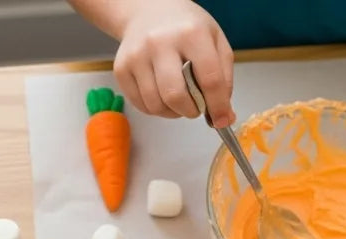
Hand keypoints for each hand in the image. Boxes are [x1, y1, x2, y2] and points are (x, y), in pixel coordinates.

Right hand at [113, 0, 234, 126]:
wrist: (148, 11)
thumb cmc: (186, 27)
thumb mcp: (215, 41)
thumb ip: (224, 77)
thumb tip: (223, 116)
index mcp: (191, 34)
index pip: (209, 79)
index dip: (218, 106)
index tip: (222, 119)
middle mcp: (160, 43)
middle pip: (175, 96)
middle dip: (190, 111)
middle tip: (195, 107)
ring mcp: (137, 56)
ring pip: (156, 105)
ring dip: (172, 112)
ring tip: (179, 99)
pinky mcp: (121, 68)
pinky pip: (141, 105)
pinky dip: (156, 108)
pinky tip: (162, 95)